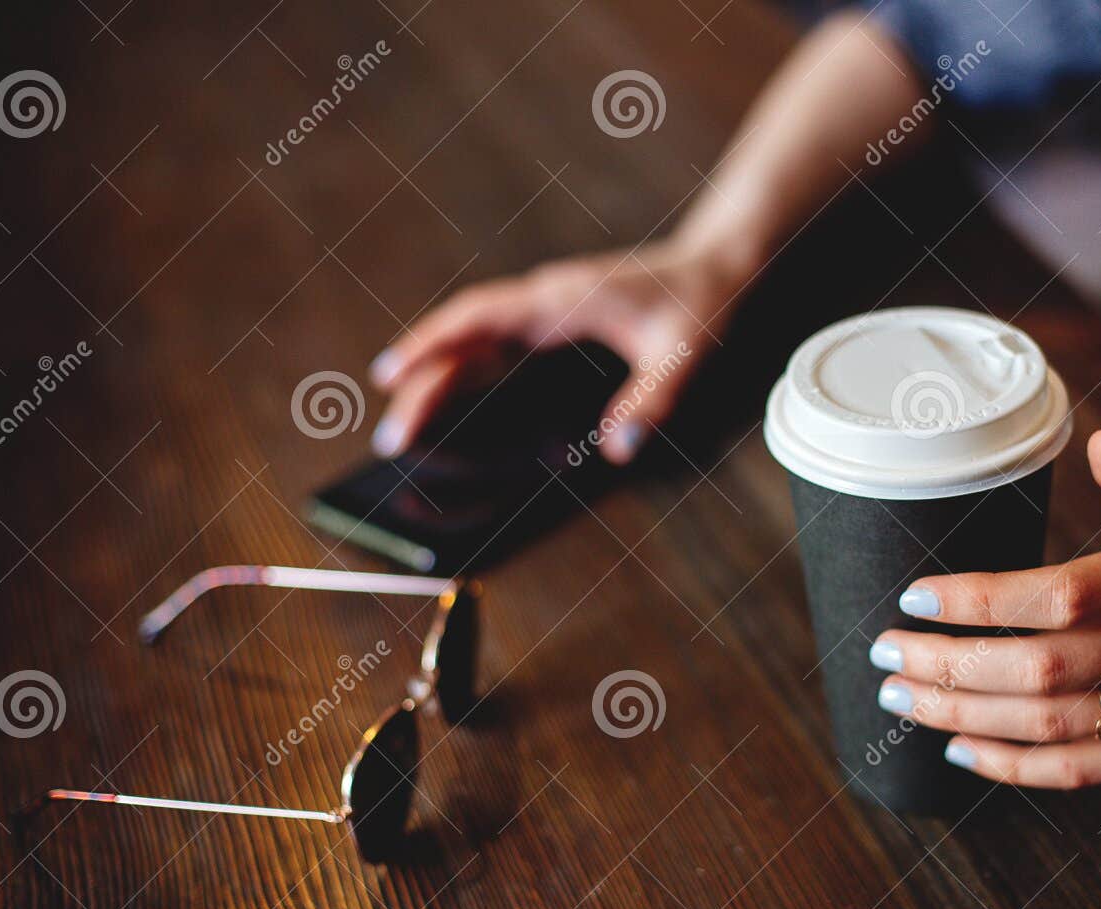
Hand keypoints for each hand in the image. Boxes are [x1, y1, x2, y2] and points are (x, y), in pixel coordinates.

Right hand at [367, 237, 749, 463]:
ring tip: (401, 423)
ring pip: (471, 338)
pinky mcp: (549, 320)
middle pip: (462, 334)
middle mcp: (543, 299)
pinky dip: (461, 365)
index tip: (391, 372)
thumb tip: (619, 449)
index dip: (432, 342)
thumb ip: (651, 400)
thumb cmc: (694, 303)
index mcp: (563, 299)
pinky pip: (492, 342)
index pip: (480, 316)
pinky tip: (442, 393)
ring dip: (434, 373)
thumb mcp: (681, 355)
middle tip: (391, 436)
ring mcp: (543, 308)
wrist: (709, 268)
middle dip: (420, 379)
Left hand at [869, 428, 1100, 788]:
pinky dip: (1014, 767)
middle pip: (1039, 669)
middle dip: (949, 666)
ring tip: (903, 699)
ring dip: (964, 716)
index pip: (1059, 596)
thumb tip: (1099, 441)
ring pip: (1049, 725)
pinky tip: (960, 750)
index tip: (917, 597)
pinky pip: (1081, 770)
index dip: (980, 602)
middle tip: (885, 655)